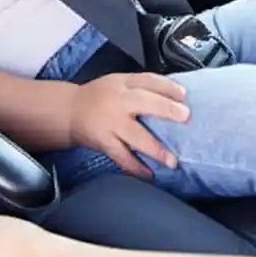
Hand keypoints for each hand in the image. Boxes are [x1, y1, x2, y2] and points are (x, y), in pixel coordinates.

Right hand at [69, 72, 189, 178]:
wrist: (69, 111)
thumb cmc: (101, 96)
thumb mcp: (119, 82)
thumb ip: (142, 87)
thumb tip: (175, 97)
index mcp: (123, 84)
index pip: (149, 81)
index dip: (168, 87)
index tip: (185, 96)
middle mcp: (118, 102)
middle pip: (145, 103)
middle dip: (166, 110)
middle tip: (186, 117)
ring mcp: (111, 124)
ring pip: (136, 136)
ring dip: (155, 149)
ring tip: (172, 161)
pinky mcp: (105, 142)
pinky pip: (122, 157)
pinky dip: (136, 168)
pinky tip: (150, 175)